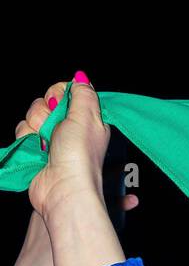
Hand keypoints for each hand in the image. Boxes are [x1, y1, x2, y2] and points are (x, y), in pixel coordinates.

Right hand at [16, 73, 110, 223]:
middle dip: (46, 112)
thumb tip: (81, 78)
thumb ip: (83, 93)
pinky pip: (24, 131)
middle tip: (56, 128)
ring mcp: (52, 139)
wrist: (62, 187)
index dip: (59, 93)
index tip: (61, 103)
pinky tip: (39, 151)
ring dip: (37, 128)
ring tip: (48, 144)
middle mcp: (69, 128)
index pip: (66, 91)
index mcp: (86, 118)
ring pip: (32, 116)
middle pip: (46, 102)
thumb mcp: (88, 116)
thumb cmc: (79, 156)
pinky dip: (28, 139)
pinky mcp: (37, 150)